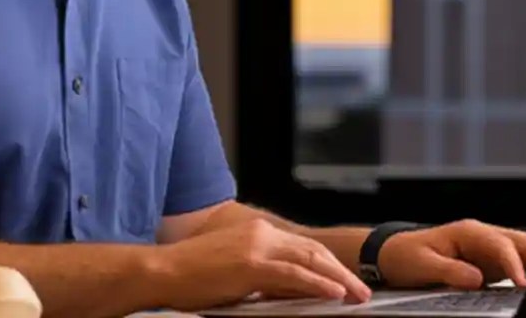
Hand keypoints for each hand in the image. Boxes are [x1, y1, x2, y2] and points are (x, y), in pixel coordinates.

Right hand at [152, 219, 372, 309]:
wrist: (164, 272)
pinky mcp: (252, 264)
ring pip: (310, 261)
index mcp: (258, 231)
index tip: (345, 280)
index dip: (328, 263)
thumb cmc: (192, 275)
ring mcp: (258, 246)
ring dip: (338, 279)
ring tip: (357, 294)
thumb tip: (291, 289)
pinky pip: (294, 275)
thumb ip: (263, 273)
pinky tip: (335, 292)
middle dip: (341, 271)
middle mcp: (262, 232)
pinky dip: (319, 283)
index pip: (303, 246)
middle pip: (313, 251)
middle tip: (362, 290)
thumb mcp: (235, 269)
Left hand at [377, 219, 525, 290]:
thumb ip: (449, 270)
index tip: (522, 282)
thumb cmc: (407, 256)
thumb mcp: (422, 264)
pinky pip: (518, 265)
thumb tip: (476, 279)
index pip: (499, 244)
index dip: (513, 263)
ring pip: (524, 250)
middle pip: (520, 241)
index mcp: (468, 232)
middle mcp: (483, 237)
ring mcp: (489, 250)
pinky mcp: (491, 265)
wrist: (395, 255)